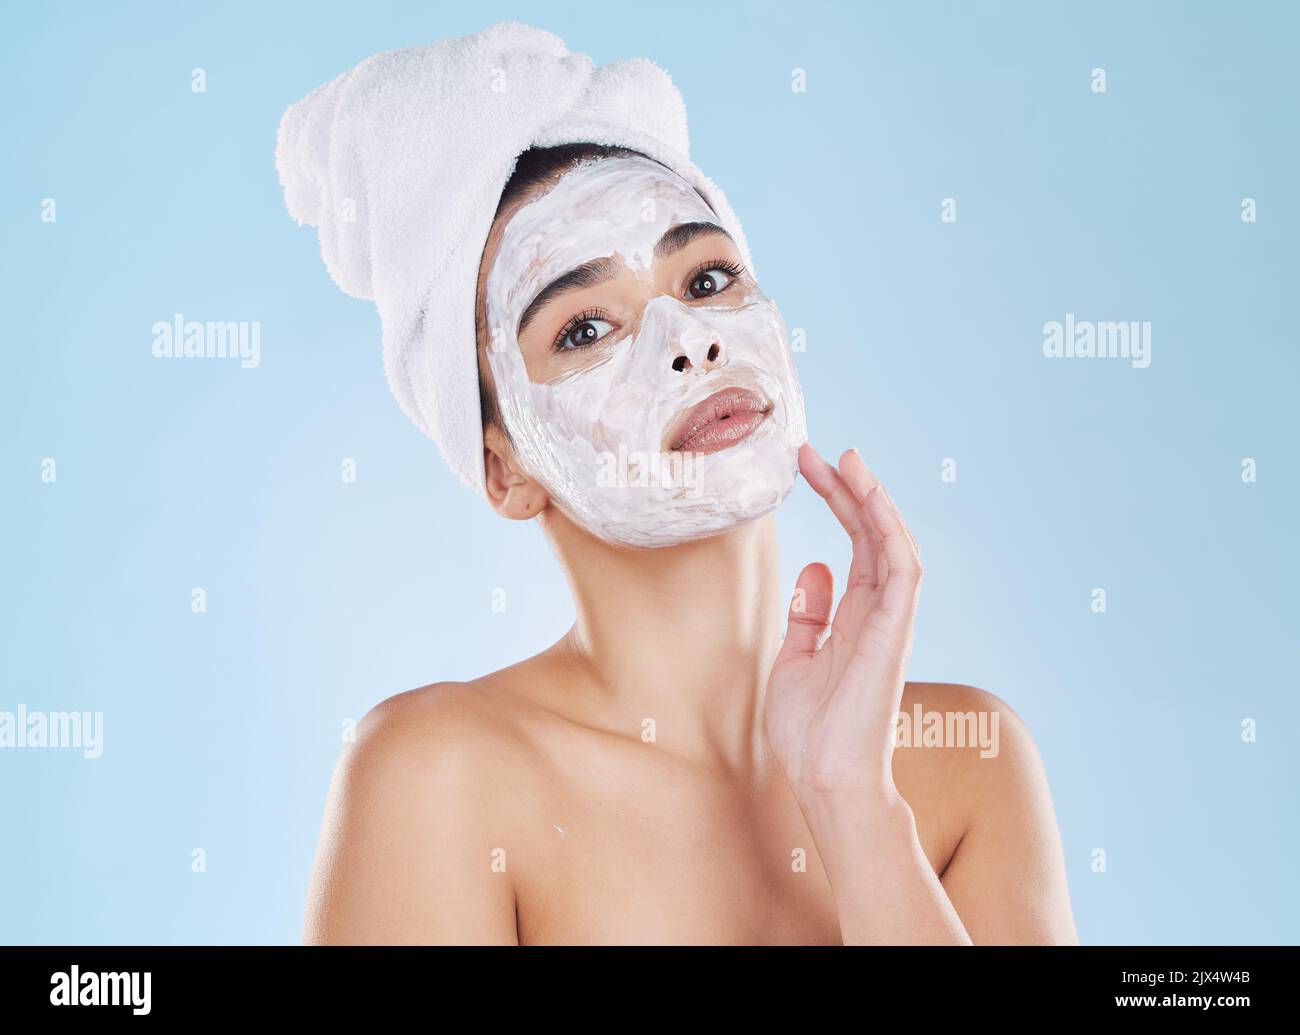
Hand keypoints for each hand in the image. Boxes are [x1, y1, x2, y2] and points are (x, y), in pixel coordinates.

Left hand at [764, 443, 923, 805]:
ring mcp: (891, 620)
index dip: (836, 502)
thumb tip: (813, 568)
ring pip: (893, 543)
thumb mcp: (795, 660)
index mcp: (856, 617)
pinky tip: (868, 497)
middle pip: (872, 534)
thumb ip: (809, 615)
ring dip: (872, 498)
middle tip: (816, 452)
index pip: (855, 544)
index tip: (806, 466)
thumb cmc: (811, 732)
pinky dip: (888, 529)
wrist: (825, 778)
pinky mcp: (895, 630)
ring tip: (846, 458)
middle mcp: (878, 612)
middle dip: (846, 489)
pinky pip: (903, 569)